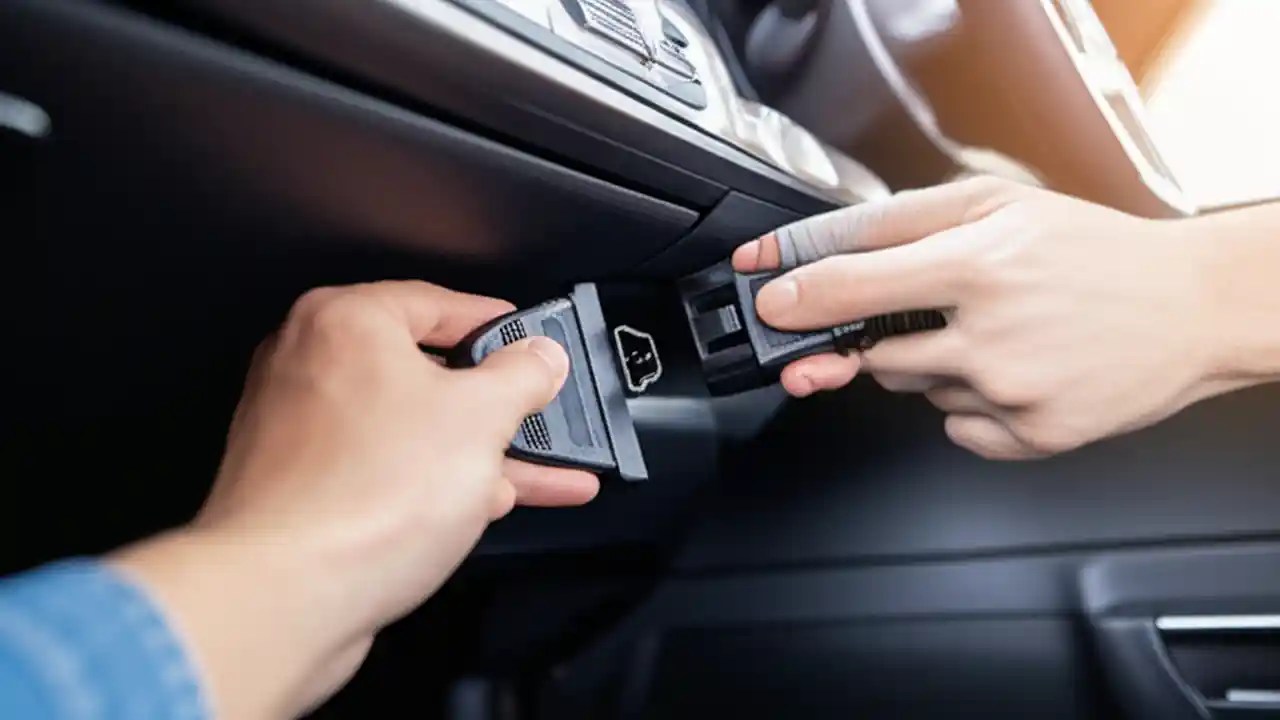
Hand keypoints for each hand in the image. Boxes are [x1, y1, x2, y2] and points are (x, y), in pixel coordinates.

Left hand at [113, 281, 597, 718]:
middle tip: (541, 410)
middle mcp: (310, 364)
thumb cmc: (366, 496)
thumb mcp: (482, 417)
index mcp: (345, 321)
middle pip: (425, 370)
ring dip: (479, 451)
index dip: (499, 326)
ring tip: (544, 470)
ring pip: (411, 429)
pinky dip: (437, 482)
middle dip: (496, 403)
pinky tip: (489, 503)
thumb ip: (522, 375)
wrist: (286, 595)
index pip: (439, 302)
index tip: (535, 345)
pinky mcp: (303, 490)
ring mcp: (301, 430)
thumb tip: (539, 358)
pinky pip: (388, 471)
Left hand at [733, 177, 1224, 459]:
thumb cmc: (1093, 250)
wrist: (1191, 306)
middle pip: (874, 355)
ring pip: (917, 391)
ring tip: (1000, 331)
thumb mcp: (996, 202)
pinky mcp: (1033, 437)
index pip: (850, 288)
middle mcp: (989, 336)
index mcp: (977, 266)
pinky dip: (972, 405)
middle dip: (879, 336)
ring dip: (935, 365)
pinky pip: (958, 429)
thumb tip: (822, 252)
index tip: (766, 306)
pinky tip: (1016, 370)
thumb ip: (900, 222)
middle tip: (934, 310)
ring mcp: (1011, 394)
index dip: (794, 299)